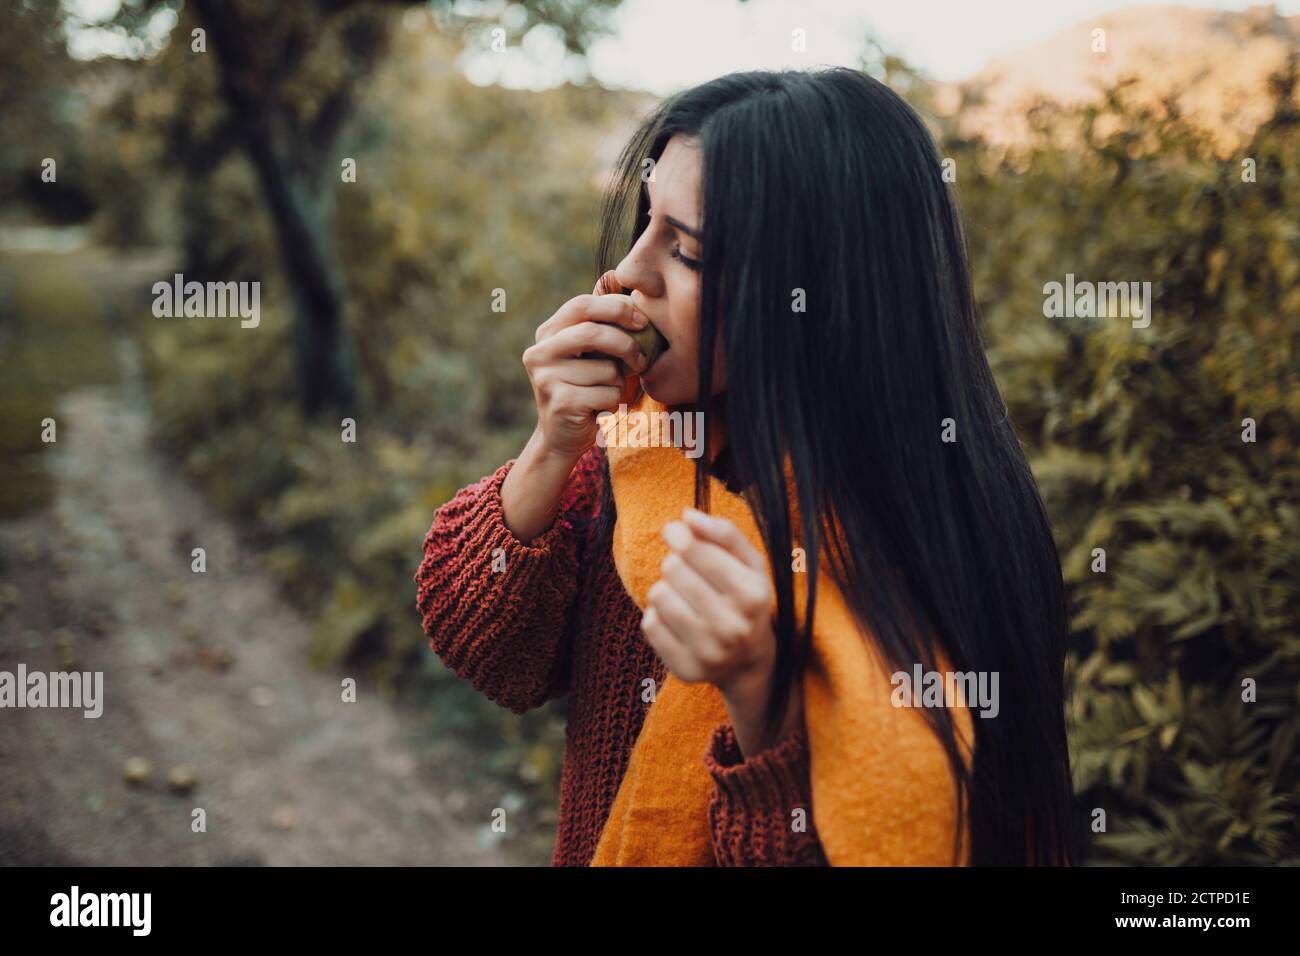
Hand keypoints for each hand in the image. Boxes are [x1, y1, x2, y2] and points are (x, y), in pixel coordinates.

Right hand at [521, 273, 647, 463]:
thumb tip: (615, 277)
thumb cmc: (584, 388)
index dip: (616, 308)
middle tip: (642, 359)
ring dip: (618, 382)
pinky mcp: (560, 402)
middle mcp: (539, 352)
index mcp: (547, 333)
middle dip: (625, 344)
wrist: (562, 437)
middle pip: (591, 333)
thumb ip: (599, 323)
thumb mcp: (589, 353)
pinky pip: (607, 393)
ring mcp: (546, 379)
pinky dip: (614, 402)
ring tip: (605, 392)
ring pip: (605, 369)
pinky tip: (599, 408)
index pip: (581, 305)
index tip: (642, 320)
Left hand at [642, 507, 802, 757]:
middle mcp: (733, 627)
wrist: (749, 660)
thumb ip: (724, 533)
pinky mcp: (685, 669)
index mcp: (753, 595)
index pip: (696, 550)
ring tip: (683, 595)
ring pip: (658, 595)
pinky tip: (677, 619)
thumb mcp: (750, 563)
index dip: (679, 534)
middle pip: (673, 569)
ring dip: (665, 588)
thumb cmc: (746, 599)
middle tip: (685, 570)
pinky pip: (649, 625)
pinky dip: (658, 615)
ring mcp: (708, 653)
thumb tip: (687, 516)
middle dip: (675, 562)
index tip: (675, 530)